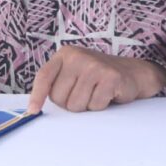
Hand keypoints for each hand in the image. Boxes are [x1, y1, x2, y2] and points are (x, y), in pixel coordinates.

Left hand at [27, 46, 165, 113]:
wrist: (133, 73)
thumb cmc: (98, 78)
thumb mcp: (75, 74)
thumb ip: (58, 84)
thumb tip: (35, 109)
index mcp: (65, 55)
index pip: (44, 77)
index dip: (37, 96)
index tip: (33, 111)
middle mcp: (78, 57)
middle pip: (60, 98)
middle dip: (71, 103)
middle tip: (86, 93)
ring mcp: (94, 66)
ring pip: (76, 105)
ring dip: (87, 106)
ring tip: (97, 93)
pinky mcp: (109, 77)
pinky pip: (95, 106)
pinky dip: (101, 106)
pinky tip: (108, 94)